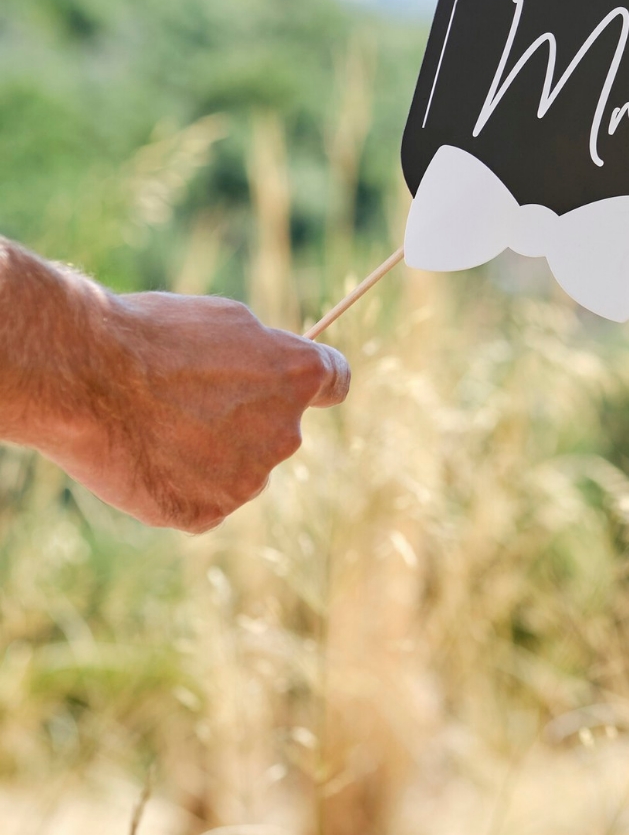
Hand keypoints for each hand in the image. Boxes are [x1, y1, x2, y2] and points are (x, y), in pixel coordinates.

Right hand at [4, 268, 349, 532]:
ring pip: (238, 469)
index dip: (315, 385)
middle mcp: (286, 433)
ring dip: (211, 455)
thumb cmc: (154, 336)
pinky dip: (180, 486)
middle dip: (247, 420)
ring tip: (157, 426)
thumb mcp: (227, 321)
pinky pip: (203, 501)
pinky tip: (147, 459)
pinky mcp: (205, 514)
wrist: (88, 378)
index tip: (297, 386)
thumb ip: (265, 355)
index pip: (334, 383)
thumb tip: (274, 372)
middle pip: (278, 431)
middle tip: (189, 401)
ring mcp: (247, 479)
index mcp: (299, 376)